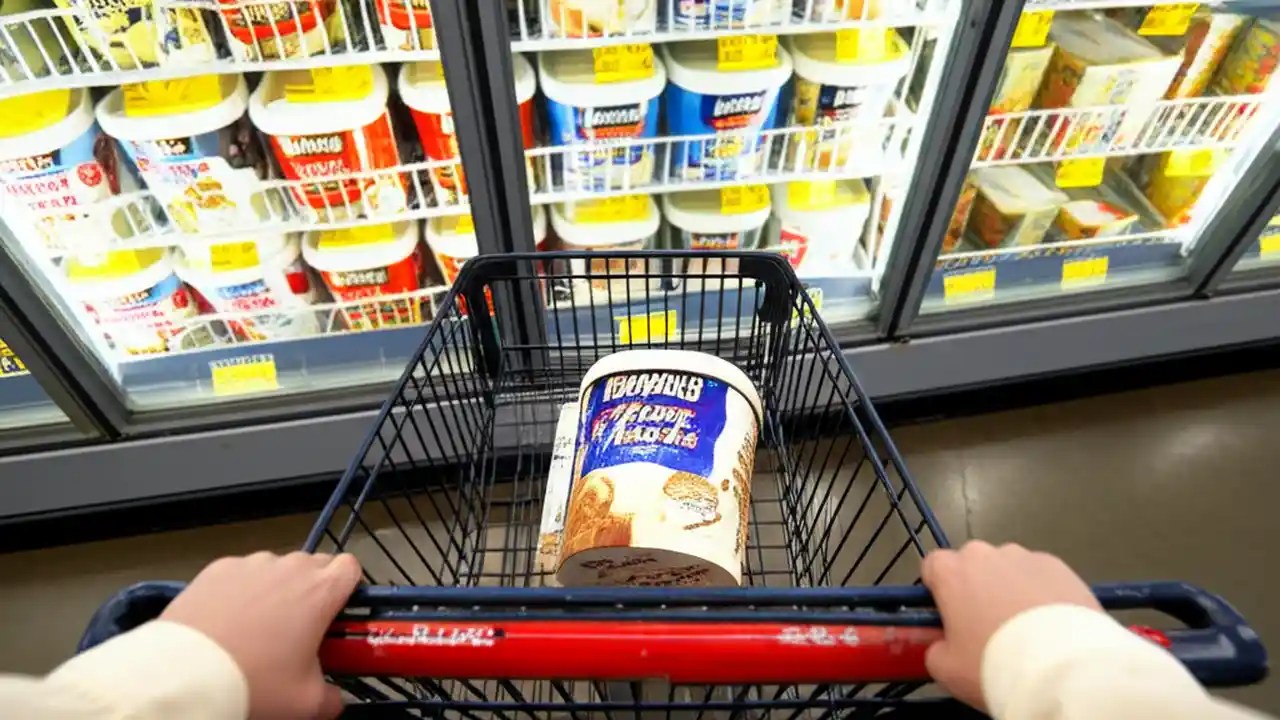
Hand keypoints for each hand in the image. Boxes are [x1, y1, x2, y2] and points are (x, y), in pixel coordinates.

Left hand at [161, 551, 362, 719]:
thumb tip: (334, 699)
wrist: (181, 678)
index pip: (351, 566)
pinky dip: (240, 592)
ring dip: (275, 590)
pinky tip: (225, 624)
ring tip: (255, 630)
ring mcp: (249, 564)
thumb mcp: (305, 704)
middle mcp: (288, 567)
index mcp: (320, 591)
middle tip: (297, 631)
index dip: (346, 589)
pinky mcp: (215, 569)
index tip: (335, 616)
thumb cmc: (253, 685)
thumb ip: (332, 698)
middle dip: (311, 592)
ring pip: (275, 569)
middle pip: (314, 566)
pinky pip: (240, 575)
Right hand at [921, 541, 1101, 711]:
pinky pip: (1042, 577)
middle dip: (977, 589)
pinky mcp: (1061, 567)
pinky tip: (1052, 626)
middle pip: (973, 566)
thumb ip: (933, 647)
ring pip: (1010, 570)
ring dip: (1012, 590)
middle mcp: (986, 554)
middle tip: (989, 628)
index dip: (940, 592)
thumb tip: (940, 642)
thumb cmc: (993, 663)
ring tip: (1028, 630)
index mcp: (951, 571)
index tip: (950, 618)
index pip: (933, 567)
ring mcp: (1026, 557)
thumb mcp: (946, 669)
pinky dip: (1043, 594)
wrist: (1062, 668)